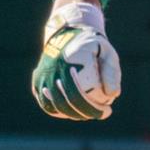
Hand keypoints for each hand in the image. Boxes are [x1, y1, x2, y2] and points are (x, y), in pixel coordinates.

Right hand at [31, 0, 122, 120]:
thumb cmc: (92, 47)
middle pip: (70, 101)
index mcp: (73, 60)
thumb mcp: (107, 53)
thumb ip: (111, 72)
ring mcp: (43, 76)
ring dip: (75, 114)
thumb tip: (113, 94)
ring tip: (90, 114)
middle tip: (103, 114)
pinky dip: (61, 112)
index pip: (85, 91)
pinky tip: (75, 113)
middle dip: (88, 112)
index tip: (108, 110)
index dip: (96, 105)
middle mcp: (55, 68)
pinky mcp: (37, 83)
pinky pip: (47, 104)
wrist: (66, 35)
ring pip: (57, 105)